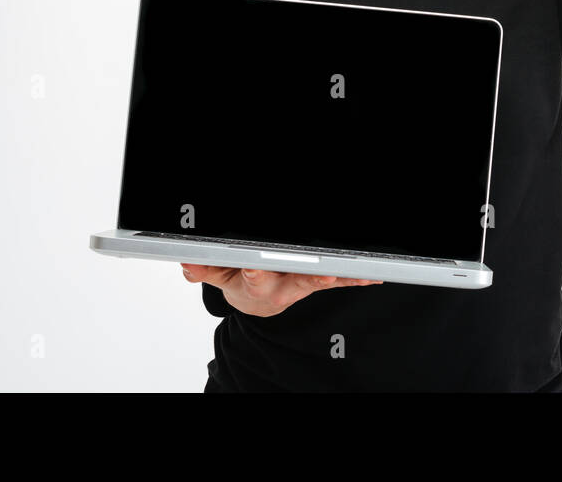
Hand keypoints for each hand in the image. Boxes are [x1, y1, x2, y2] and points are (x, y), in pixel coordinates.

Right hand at [180, 263, 382, 316]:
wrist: (259, 300)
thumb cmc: (242, 282)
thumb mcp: (219, 276)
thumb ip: (204, 268)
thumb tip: (189, 261)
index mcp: (257, 285)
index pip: (254, 278)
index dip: (255, 272)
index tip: (255, 267)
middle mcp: (282, 287)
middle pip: (296, 281)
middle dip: (309, 277)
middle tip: (322, 276)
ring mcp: (303, 285)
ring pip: (322, 280)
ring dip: (340, 278)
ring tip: (359, 273)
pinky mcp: (317, 282)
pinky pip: (338, 280)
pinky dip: (354, 277)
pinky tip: (372, 275)